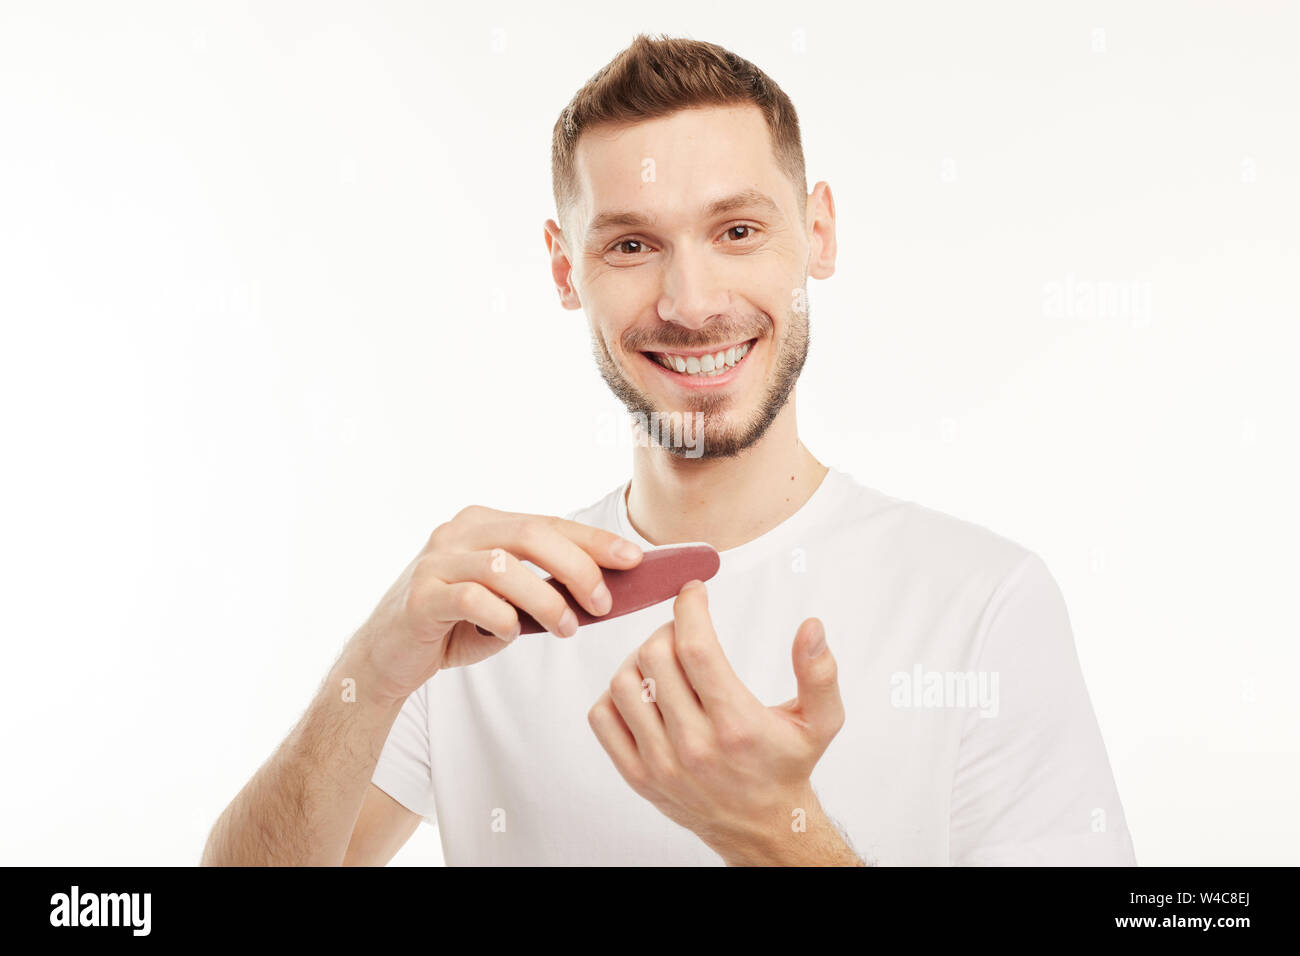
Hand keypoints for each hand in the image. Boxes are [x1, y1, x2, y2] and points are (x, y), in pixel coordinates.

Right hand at [353, 506, 642, 703]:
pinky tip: (511, 634)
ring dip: (545, 598)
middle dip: (577, 566)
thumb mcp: (507, 601)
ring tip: (567, 629)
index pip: (548, 523)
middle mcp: (458, 531)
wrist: (387, 656)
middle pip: (529, 534)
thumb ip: (543, 587)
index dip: (594, 540)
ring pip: (503, 566)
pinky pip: (471, 599)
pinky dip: (502, 617)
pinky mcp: (419, 596)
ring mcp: (436, 560)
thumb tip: (607, 590)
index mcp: (484, 522)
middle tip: (604, 602)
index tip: (635, 559)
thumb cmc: (456, 626)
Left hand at [588, 580, 853, 864]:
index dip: (690, 609)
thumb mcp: (821, 721)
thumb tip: (812, 626)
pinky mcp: (637, 776)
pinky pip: (603, 719)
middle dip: (669, 629)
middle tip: (685, 630)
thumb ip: (819, 673)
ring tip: (664, 659)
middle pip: (655, 658)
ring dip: (640, 658)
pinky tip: (644, 691)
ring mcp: (660, 763)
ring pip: (623, 684)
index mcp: (737, 726)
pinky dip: (616, 695)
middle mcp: (694, 746)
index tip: (694, 592)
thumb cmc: (788, 766)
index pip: (697, 649)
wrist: (763, 828)